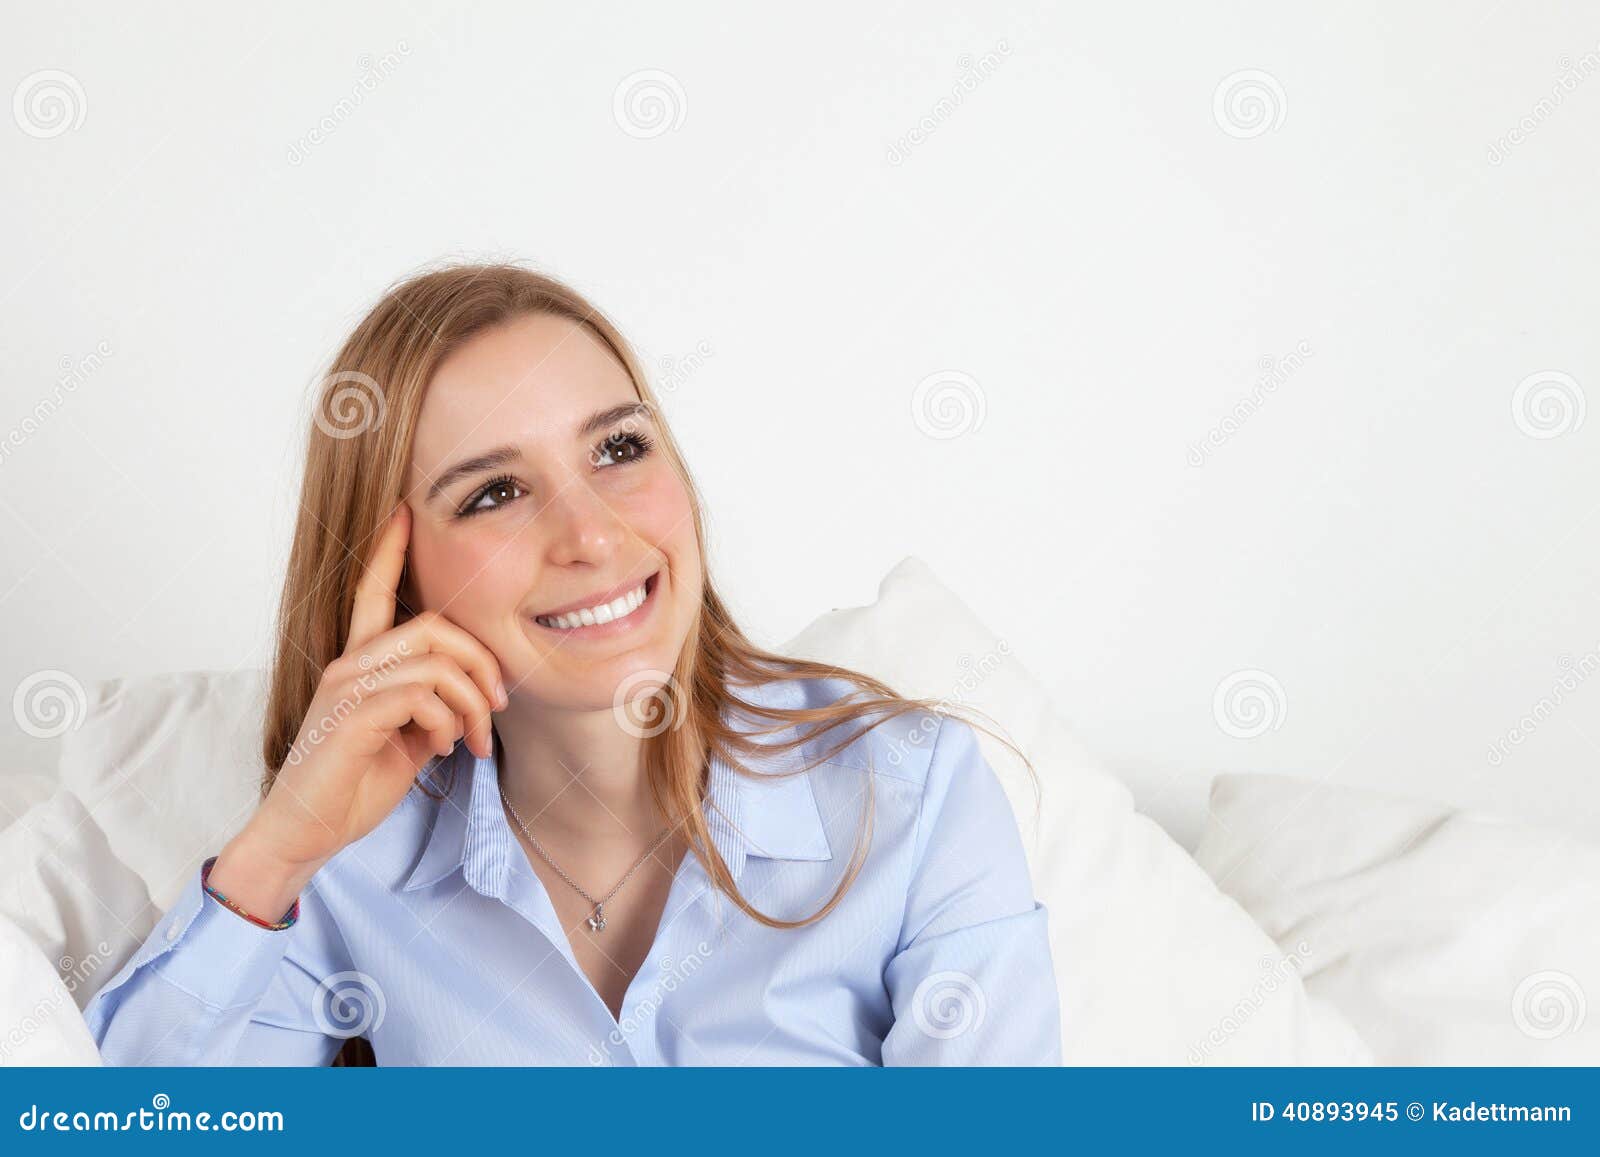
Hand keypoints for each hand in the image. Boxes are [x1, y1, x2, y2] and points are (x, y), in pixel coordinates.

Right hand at [226, 502, 507, 881]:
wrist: (305, 832)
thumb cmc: (353, 785)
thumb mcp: (407, 737)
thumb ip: (432, 705)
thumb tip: (475, 696)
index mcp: (360, 663)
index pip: (372, 591)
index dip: (388, 550)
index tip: (404, 510)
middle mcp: (350, 664)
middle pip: (433, 626)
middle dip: (481, 660)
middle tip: (498, 704)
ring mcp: (348, 686)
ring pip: (436, 661)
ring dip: (471, 702)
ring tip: (470, 738)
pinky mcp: (353, 714)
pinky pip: (422, 695)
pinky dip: (447, 722)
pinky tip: (443, 749)